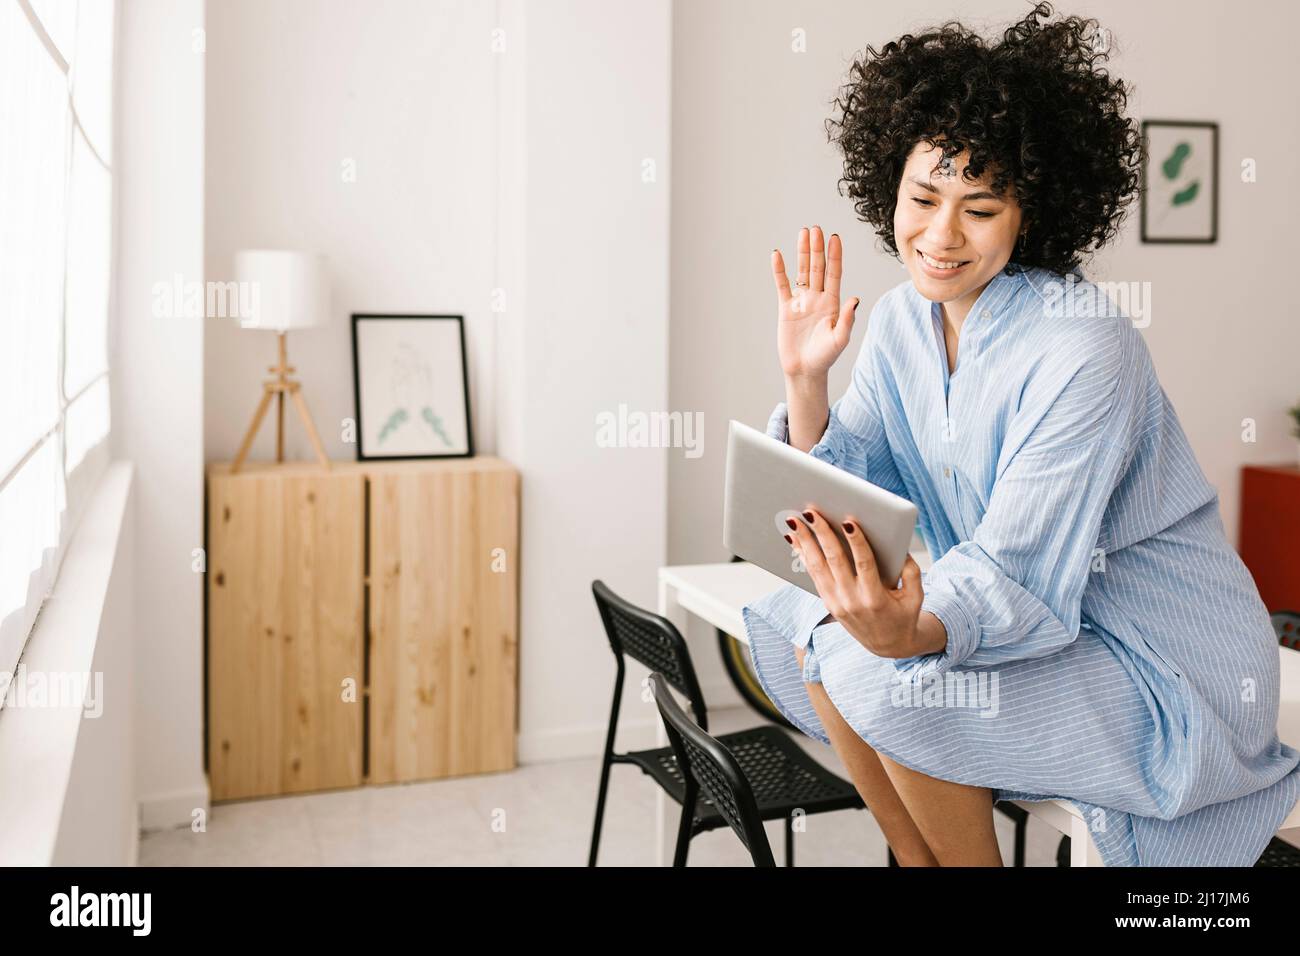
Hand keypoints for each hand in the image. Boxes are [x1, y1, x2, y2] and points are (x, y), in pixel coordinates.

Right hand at [772, 226, 859, 381]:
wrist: (805, 371)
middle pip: (818, 267)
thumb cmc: (825, 357)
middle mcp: (818, 298)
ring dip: (802, 253)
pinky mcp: (786, 309)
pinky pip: (782, 285)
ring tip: (803, 233)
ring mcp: (802, 302)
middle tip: (816, 229)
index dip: (835, 256)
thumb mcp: (840, 339)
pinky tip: (778, 255)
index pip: (834, 273)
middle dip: (817, 248)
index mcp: (833, 303)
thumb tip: (855, 298)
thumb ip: (847, 318)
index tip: (834, 238)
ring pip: (802, 272)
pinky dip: (779, 271)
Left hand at [786, 508, 935, 658]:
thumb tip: (899, 544)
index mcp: (875, 598)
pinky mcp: (828, 603)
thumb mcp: (915, 595)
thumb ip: (911, 570)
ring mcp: (837, 603)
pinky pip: (813, 575)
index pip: (864, 564)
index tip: (848, 521)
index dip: (856, 542)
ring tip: (794, 520)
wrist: (889, 646)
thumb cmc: (904, 615)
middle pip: (834, 561)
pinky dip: (803, 555)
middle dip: (822, 534)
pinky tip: (795, 539)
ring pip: (817, 567)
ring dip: (804, 542)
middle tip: (812, 512)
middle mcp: (852, 601)